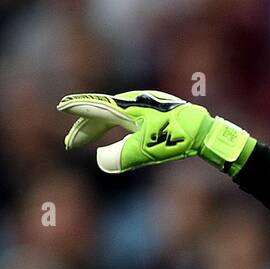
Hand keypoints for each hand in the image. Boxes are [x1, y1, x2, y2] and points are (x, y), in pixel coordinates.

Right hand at [57, 90, 253, 174]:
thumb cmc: (176, 138)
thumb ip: (122, 156)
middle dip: (86, 128)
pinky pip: (128, 118)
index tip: (62, 108)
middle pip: (102, 113)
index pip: (96, 107)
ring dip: (100, 127)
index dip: (78, 109)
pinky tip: (118, 134)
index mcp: (127, 108)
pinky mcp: (157, 112)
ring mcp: (146, 106)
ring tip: (88, 139)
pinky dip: (116, 126)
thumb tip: (102, 163)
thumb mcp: (147, 150)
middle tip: (72, 142)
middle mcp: (134, 102)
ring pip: (115, 116)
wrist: (205, 130)